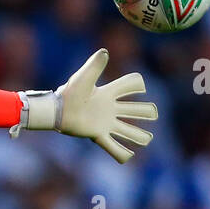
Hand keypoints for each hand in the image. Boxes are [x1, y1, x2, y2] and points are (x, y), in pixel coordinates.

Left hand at [11, 49, 156, 163]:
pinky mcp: (98, 135)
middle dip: (147, 112)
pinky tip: (128, 157)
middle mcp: (110, 109)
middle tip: (153, 114)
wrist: (56, 112)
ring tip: (147, 139)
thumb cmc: (68, 93)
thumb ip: (94, 65)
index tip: (140, 86)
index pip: (130, 86)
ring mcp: (105, 123)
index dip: (139, 85)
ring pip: (128, 131)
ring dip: (139, 136)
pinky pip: (112, 147)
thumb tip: (105, 51)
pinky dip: (121, 153)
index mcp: (108, 93)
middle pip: (135, 110)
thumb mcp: (83, 78)